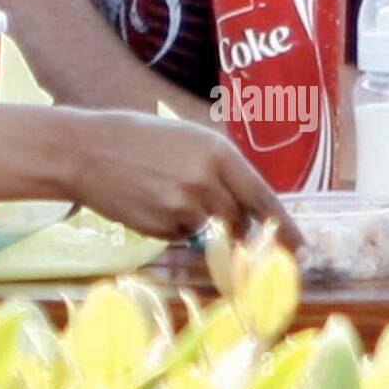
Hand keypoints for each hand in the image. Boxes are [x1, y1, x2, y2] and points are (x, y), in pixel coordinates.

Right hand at [73, 111, 302, 251]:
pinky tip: (154, 205)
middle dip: (241, 229)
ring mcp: (184, 206)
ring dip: (208, 228)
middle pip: (242, 221)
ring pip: (214, 233)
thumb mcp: (187, 141)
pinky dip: (178, 230)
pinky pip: (185, 238)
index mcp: (218, 152)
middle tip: (232, 229)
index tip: (302, 250)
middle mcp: (207, 180)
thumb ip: (219, 170)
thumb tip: (249, 208)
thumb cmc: (138, 139)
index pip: (264, 198)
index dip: (285, 228)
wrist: (87, 150)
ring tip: (176, 203)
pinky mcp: (163, 226)